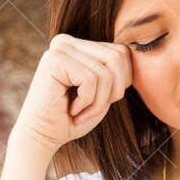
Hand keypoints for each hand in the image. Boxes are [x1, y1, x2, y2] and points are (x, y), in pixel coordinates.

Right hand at [9, 34, 132, 157]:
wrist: (42, 138)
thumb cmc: (72, 118)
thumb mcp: (102, 91)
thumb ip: (116, 70)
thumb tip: (137, 50)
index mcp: (79, 45)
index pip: (122, 52)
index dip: (120, 84)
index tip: (98, 102)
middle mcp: (67, 41)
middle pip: (118, 57)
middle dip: (112, 92)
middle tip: (90, 109)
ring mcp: (59, 48)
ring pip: (106, 71)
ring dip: (97, 102)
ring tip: (79, 112)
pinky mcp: (54, 60)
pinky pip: (91, 79)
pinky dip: (87, 103)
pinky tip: (71, 110)